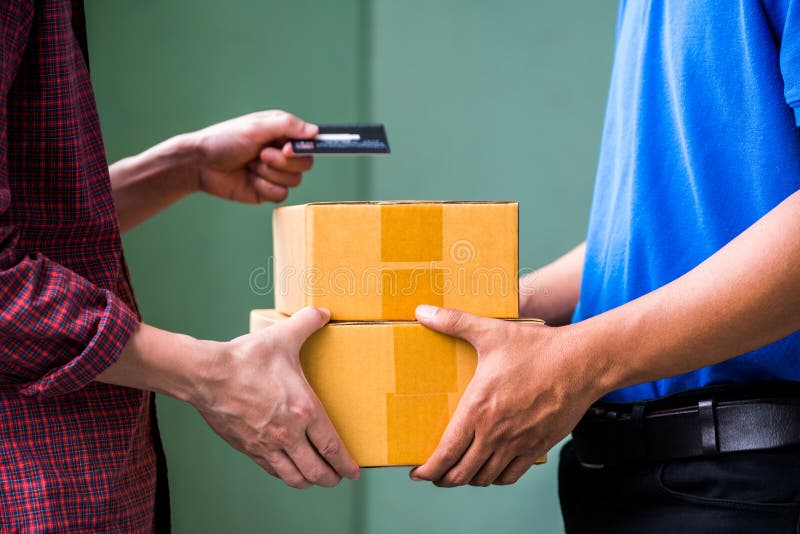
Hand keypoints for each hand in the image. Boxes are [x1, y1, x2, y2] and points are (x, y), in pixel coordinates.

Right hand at [192, 307, 359, 487]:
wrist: (208, 375)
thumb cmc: (248, 358)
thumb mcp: (283, 336)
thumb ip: (307, 323)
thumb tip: (323, 312)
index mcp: (304, 410)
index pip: (332, 446)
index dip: (346, 463)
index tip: (354, 472)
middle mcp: (288, 434)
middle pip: (317, 469)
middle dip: (331, 477)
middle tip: (338, 476)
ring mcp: (267, 444)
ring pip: (295, 476)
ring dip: (309, 481)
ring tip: (316, 478)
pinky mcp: (248, 448)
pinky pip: (272, 470)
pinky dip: (285, 474)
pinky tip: (288, 469)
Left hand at [193, 110, 316, 203]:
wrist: (202, 164)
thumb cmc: (226, 140)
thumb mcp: (257, 127)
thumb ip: (288, 126)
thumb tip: (315, 132)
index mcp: (282, 134)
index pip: (310, 142)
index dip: (303, 148)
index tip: (287, 149)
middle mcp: (282, 154)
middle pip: (305, 164)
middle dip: (281, 162)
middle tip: (260, 154)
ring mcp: (276, 174)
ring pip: (294, 181)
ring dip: (269, 173)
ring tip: (250, 165)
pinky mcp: (268, 191)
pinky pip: (281, 194)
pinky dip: (264, 187)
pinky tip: (249, 179)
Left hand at [409, 305, 599, 486]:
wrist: (581, 362)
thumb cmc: (536, 347)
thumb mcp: (490, 332)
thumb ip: (453, 322)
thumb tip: (422, 311)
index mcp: (478, 409)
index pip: (446, 452)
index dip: (428, 469)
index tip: (417, 472)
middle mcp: (495, 433)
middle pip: (461, 473)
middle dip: (443, 478)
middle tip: (434, 474)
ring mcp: (517, 443)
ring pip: (485, 478)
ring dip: (468, 480)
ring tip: (458, 473)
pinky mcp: (537, 447)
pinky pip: (511, 475)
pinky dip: (495, 478)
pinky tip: (490, 470)